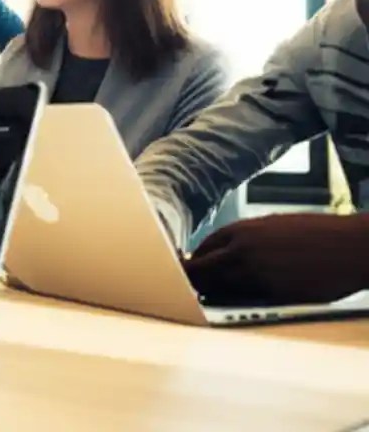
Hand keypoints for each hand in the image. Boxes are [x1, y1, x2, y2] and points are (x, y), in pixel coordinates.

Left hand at [183, 213, 368, 304]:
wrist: (351, 246)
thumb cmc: (316, 234)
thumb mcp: (274, 226)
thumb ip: (246, 239)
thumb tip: (225, 252)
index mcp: (242, 230)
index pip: (203, 250)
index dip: (195, 262)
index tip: (190, 271)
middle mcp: (242, 251)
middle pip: (200, 270)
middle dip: (191, 281)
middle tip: (183, 291)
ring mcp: (256, 274)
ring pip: (216, 289)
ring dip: (208, 295)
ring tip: (204, 300)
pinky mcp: (272, 295)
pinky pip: (240, 303)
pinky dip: (231, 305)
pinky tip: (230, 307)